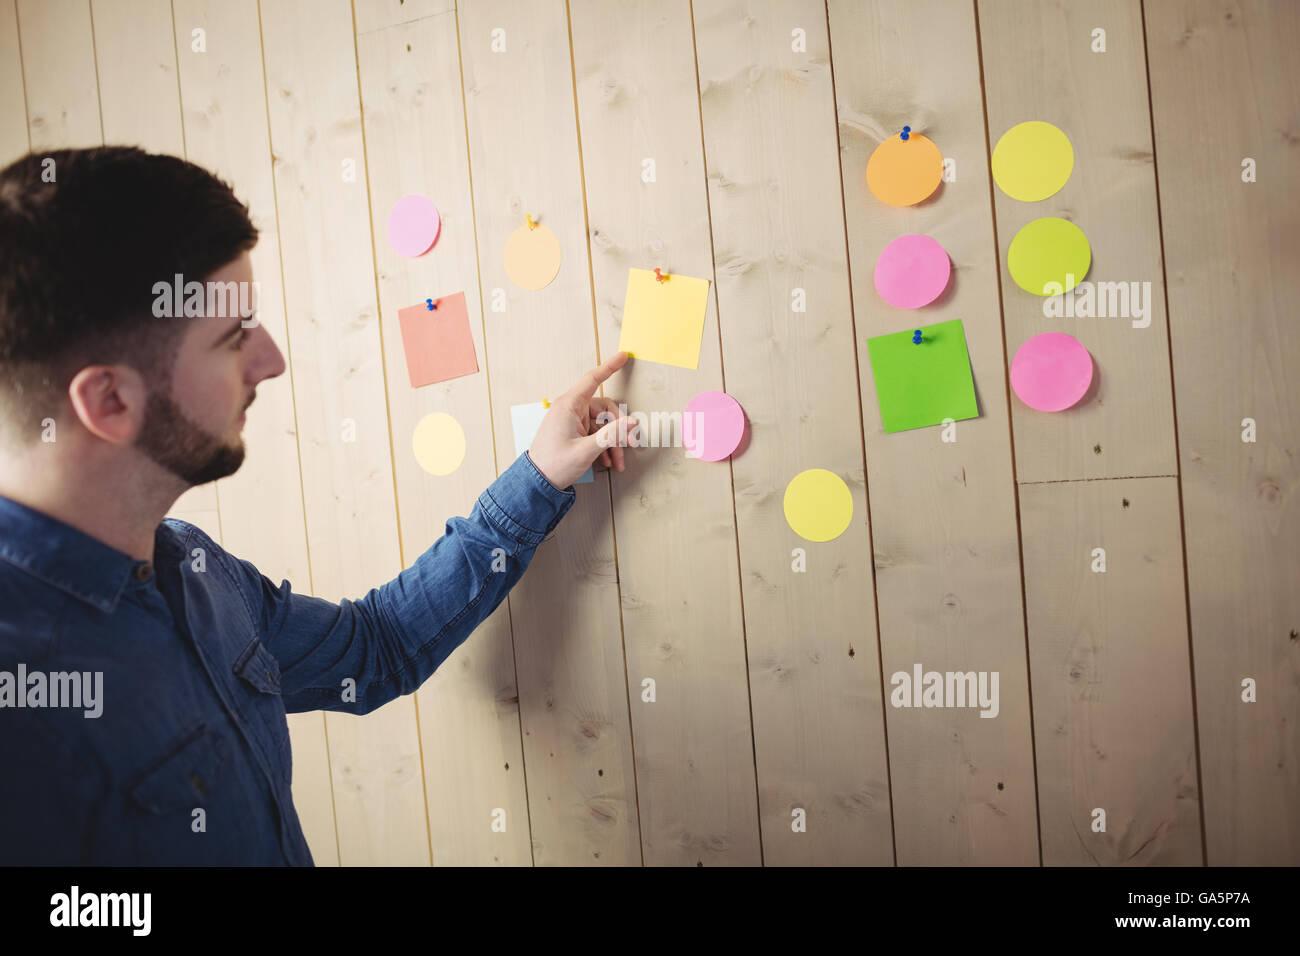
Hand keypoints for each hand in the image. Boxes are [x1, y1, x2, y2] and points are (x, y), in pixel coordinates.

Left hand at [527, 351, 640, 490]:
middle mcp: (570, 409)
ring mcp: (572, 420)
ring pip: (603, 424)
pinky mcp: (573, 431)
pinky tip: (608, 460)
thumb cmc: (554, 464)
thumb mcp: (586, 450)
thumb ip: (611, 435)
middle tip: (629, 444)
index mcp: (569, 406)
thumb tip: (632, 422)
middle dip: (619, 428)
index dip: (609, 366)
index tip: (623, 356)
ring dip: (613, 441)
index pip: (593, 379)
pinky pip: (596, 432)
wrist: (537, 482)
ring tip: (617, 461)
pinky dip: (604, 445)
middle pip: (605, 409)